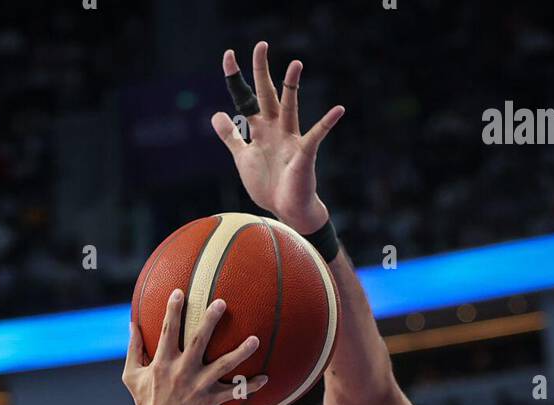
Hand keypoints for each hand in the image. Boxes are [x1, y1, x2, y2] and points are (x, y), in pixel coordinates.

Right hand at [123, 290, 266, 404]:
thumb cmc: (145, 401)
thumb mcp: (131, 376)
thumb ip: (133, 349)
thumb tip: (132, 324)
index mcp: (162, 363)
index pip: (168, 331)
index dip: (172, 311)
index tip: (179, 292)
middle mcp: (182, 372)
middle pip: (198, 342)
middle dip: (209, 321)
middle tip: (222, 302)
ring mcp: (198, 387)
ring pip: (222, 366)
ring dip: (240, 353)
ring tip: (255, 340)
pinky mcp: (210, 401)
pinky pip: (233, 393)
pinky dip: (250, 387)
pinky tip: (265, 378)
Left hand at [211, 41, 343, 234]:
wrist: (286, 210)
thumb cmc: (267, 184)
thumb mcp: (243, 157)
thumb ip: (231, 136)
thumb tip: (216, 114)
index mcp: (259, 129)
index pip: (245, 98)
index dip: (236, 77)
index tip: (229, 54)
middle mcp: (275, 128)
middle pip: (266, 94)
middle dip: (261, 71)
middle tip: (260, 44)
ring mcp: (290, 139)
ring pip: (290, 107)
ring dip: (292, 87)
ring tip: (295, 64)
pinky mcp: (304, 154)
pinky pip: (316, 136)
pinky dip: (327, 123)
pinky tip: (337, 110)